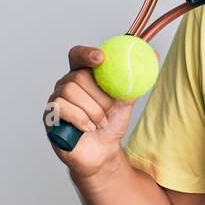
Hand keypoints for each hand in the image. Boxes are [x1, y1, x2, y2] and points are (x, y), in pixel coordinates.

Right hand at [44, 44, 157, 176]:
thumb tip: (154, 54)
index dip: (87, 53)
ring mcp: (55, 99)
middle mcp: (66, 84)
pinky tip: (88, 128)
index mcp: (83, 75)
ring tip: (100, 123)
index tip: (101, 58)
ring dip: (92, 111)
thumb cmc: (111, 124)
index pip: (78, 55)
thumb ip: (135, 79)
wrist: (103, 151)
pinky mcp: (50, 116)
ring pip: (70, 92)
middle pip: (78, 76)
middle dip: (99, 97)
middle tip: (108, 111)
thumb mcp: (126, 100)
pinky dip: (80, 119)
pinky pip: (61, 108)